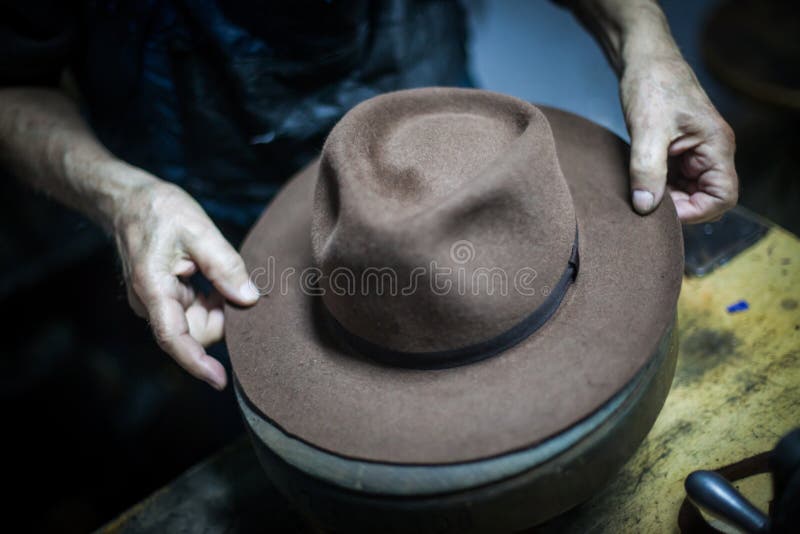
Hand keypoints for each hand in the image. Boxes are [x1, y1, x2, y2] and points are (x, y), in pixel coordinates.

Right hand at [113, 177, 258, 389]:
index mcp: (153, 288)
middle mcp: (152, 302)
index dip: (196, 362)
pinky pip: (194, 312)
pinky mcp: (166, 297)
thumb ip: (225, 266)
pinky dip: (212, 302)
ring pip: (196, 324)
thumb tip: (249, 298)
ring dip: (217, 310)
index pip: (173, 338)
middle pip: (193, 333)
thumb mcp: (199, 230)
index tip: (220, 381)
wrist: (131, 200)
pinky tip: (215, 280)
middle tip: (236, 287)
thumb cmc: (161, 211)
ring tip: (222, 277)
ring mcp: (158, 302)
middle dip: (220, 320)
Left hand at [620, 56, 737, 222]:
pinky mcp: (678, 150)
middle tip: (646, 202)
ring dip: (665, 197)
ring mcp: (695, 152)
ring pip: (687, 191)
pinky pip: (673, 180)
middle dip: (677, 207)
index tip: (663, 211)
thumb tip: (645, 207)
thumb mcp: (647, 131)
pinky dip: (657, 186)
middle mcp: (711, 152)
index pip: (723, 197)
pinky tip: (638, 182)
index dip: (696, 212)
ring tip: (640, 191)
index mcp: (716, 146)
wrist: (642, 58)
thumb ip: (647, 171)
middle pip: (705, 198)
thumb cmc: (652, 84)